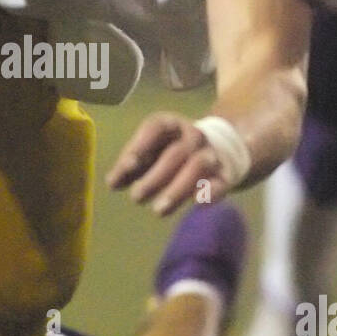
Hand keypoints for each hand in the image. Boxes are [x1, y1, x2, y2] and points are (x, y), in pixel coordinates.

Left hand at [106, 112, 229, 215]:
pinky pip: (220, 182)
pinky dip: (210, 192)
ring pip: (198, 166)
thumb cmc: (170, 152)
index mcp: (171, 125)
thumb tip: (112, 182)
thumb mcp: (148, 153)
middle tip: (136, 197)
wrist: (216, 150)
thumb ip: (130, 166)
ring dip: (177, 189)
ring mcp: (210, 154)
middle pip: (176, 152)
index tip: (128, 165)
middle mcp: (192, 136)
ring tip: (158, 210)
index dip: (141, 145)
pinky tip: (197, 204)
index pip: (156, 127)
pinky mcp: (224, 175)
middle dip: (155, 177)